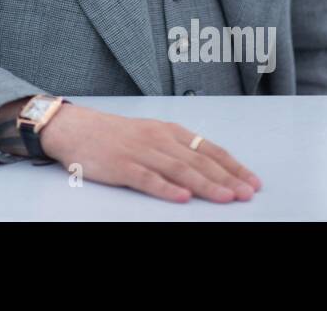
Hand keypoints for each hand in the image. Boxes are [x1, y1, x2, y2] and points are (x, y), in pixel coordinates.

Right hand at [39, 105, 261, 202]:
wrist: (75, 128)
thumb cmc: (115, 134)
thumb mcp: (150, 133)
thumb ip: (177, 148)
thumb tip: (210, 167)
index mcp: (168, 131)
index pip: (208, 149)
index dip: (233, 166)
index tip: (252, 181)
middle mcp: (158, 139)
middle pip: (199, 160)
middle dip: (227, 178)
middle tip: (247, 194)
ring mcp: (140, 152)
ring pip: (179, 170)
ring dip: (205, 185)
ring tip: (226, 198)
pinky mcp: (122, 166)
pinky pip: (147, 179)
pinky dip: (166, 188)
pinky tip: (182, 197)